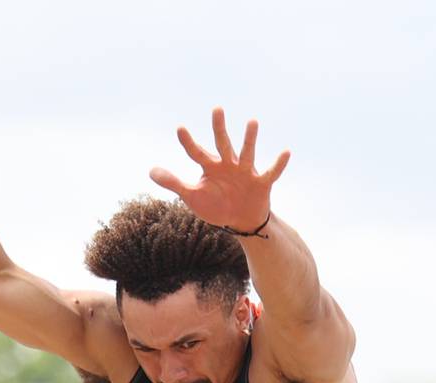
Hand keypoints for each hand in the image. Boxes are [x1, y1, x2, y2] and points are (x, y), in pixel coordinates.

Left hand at [150, 108, 289, 231]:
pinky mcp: (261, 183)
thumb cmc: (216, 205)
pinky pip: (272, 172)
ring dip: (249, 139)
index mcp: (211, 167)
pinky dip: (279, 164)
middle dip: (219, 128)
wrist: (240, 221)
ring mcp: (245, 172)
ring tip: (252, 122)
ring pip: (247, 153)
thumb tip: (150, 170)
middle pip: (222, 144)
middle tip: (216, 109)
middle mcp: (228, 164)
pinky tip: (286, 152)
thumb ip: (173, 182)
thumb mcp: (192, 196)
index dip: (188, 142)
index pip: (196, 152)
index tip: (180, 128)